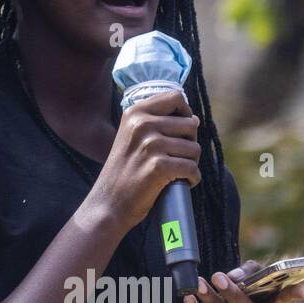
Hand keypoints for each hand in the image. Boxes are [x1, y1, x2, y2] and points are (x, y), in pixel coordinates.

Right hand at [91, 89, 200, 231]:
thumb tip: (193, 118)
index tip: (181, 132)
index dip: (186, 114)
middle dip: (190, 143)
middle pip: (190, 125)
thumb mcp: (131, 137)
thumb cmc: (123, 173)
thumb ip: (154, 122)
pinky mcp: (158, 166)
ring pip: (194, 149)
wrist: (108, 204)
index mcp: (135, 113)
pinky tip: (182, 183)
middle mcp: (142, 124)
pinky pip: (192, 169)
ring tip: (177, 173)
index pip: (176, 98)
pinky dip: (192, 179)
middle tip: (178, 159)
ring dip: (191, 164)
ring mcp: (150, 145)